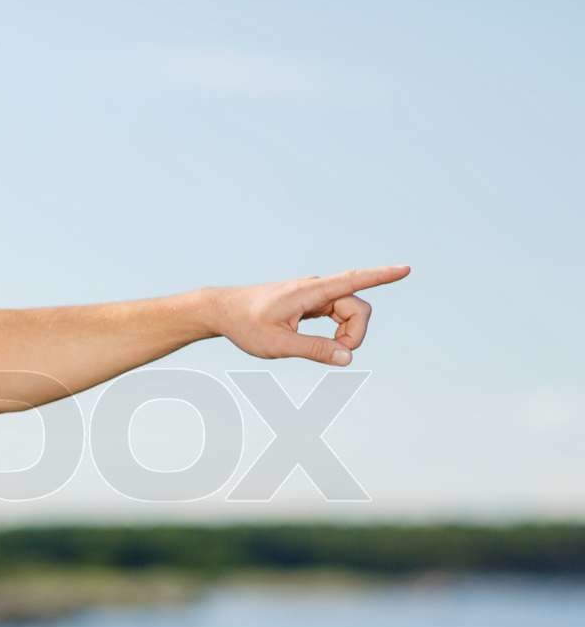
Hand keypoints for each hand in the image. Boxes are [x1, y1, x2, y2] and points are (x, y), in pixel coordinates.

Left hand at [207, 265, 409, 365]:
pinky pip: (337, 315)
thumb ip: (314, 351)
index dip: (381, 276)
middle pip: (358, 308)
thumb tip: (349, 358)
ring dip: (345, 335)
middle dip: (355, 334)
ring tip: (322, 351)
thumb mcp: (277, 345)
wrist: (222, 311)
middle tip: (335, 356)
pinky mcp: (311, 303)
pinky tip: (327, 343)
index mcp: (310, 292)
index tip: (405, 269)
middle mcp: (316, 288)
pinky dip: (337, 332)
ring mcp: (315, 295)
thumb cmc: (245, 325)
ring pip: (349, 313)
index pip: (353, 281)